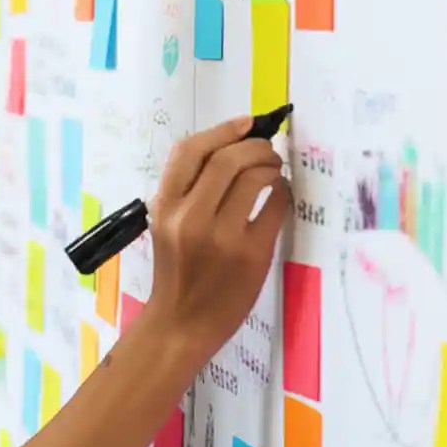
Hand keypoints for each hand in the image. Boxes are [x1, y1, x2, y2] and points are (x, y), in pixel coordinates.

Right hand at [145, 114, 290, 354]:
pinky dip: (282, 193)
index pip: (189, 151)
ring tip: (274, 172)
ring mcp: (220, 236)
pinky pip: (274, 207)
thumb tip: (227, 153)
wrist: (181, 323)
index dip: (222, 130)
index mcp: (164, 207)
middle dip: (255, 146)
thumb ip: (187, 194)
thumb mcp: (167, 227)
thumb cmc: (177, 274)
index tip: (247, 123)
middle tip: (267, 152)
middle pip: (227, 158)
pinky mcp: (250, 253)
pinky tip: (279, 196)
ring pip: (253, 177)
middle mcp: (188, 217)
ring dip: (271, 166)